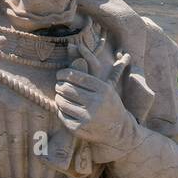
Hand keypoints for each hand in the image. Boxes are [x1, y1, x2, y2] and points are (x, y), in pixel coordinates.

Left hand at [54, 44, 140, 159]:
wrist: (120, 131)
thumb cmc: (110, 103)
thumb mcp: (106, 85)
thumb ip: (90, 67)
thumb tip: (74, 46)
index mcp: (102, 89)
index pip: (76, 76)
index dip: (64, 74)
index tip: (60, 74)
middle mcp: (95, 102)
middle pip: (67, 88)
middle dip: (59, 86)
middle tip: (58, 85)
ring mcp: (87, 117)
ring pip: (62, 102)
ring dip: (58, 98)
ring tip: (60, 96)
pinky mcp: (79, 129)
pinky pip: (62, 115)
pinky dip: (60, 110)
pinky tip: (64, 108)